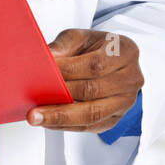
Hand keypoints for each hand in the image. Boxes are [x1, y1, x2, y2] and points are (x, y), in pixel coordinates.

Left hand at [27, 29, 142, 132]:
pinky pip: (89, 127)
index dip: (68, 71)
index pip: (95, 65)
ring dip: (61, 117)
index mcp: (126, 52)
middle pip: (93, 92)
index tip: (42, 74)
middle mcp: (131, 79)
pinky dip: (66, 126)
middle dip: (60, 98)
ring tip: (36, 117)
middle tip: (34, 104)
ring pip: (92, 114)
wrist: (114, 62)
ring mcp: (125, 101)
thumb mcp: (82, 38)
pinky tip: (48, 122)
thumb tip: (48, 58)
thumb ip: (64, 46)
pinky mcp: (115, 118)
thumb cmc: (98, 48)